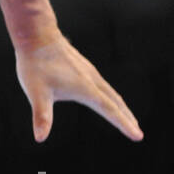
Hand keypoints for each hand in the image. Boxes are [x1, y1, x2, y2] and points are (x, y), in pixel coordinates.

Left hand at [15, 32, 142, 142]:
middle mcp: (91, 79)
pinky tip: (103, 96)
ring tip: (126, 117)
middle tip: (138, 131)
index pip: (110, 110)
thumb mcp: (36, 93)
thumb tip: (40, 138)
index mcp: (85, 89)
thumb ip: (41, 116)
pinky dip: (109, 95)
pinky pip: (102, 84)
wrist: (36, 35)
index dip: (124, 124)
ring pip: (109, 92)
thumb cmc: (35, 64)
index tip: (138, 136)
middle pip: (115, 101)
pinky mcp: (82, 66)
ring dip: (120, 106)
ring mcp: (88, 71)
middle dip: (126, 117)